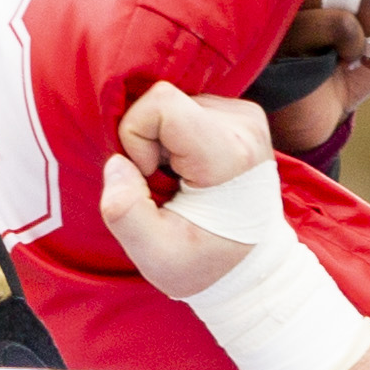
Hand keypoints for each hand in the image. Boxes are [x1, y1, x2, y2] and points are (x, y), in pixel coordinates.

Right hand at [99, 83, 275, 298]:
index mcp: (229, 156)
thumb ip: (124, 210)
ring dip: (164, 144)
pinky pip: (189, 108)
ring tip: (182, 184)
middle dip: (149, 144)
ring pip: (174, 105)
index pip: (161, 104)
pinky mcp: (243, 115)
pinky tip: (192, 173)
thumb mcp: (155, 255)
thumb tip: (116, 162)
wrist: (252, 267)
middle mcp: (245, 126)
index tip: (152, 179)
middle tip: (167, 188)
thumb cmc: (204, 263)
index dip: (137, 138)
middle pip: (165, 102)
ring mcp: (248, 117)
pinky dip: (179, 139)